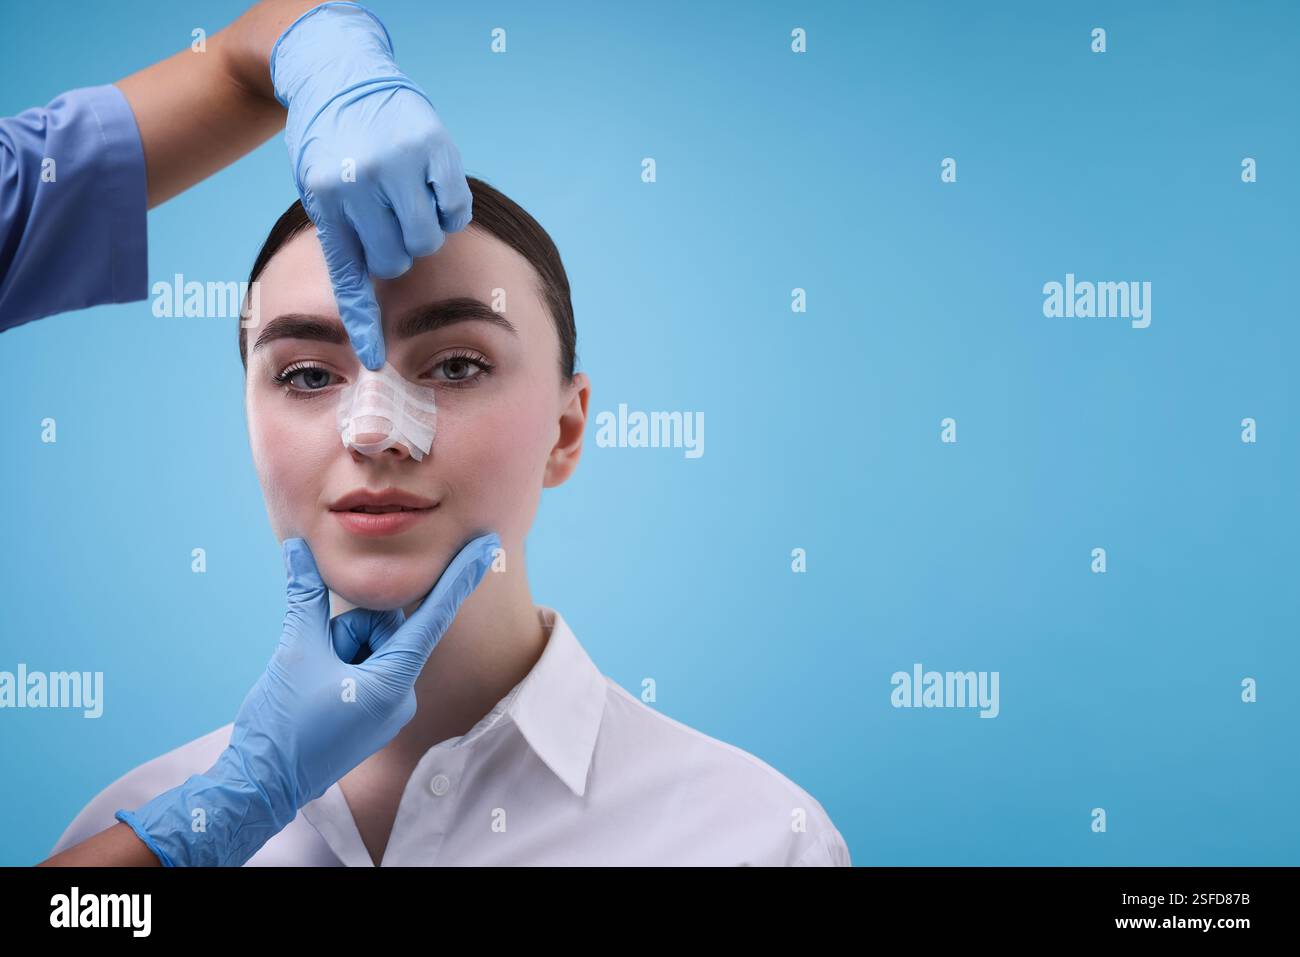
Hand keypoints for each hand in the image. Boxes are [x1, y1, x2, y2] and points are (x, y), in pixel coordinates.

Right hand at [114, 531, 499, 865]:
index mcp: (394, 683)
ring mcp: (389, 709)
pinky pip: (363, 669)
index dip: (460, 577)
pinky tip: (316, 692)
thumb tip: (299, 549)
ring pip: (370, 647)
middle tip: (315, 663)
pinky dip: (338, 666)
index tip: (488, 548)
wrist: (260, 787)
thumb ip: (305, 597)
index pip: (433, 617)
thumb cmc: (281, 726)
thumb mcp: (295, 651)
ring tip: (312, 684)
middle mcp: (401, 697)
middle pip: (384, 630)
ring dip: (337, 649)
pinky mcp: (373, 715)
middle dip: (346, 632)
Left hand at [270, 1, 472, 368]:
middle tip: (387, 222)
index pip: (351, 277)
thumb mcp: (319, 195)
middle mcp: (363, 182)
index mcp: (328, 199)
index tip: (375, 363)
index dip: (365, 326)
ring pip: (430, 238)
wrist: (339, 73)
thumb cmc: (330, 147)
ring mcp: (401, 162)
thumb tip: (366, 326)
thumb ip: (345, 246)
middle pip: (399, 260)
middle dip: (396, 250)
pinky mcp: (435, 147)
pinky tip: (430, 186)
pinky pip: (456, 209)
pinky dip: (449, 206)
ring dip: (424, 230)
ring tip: (407, 202)